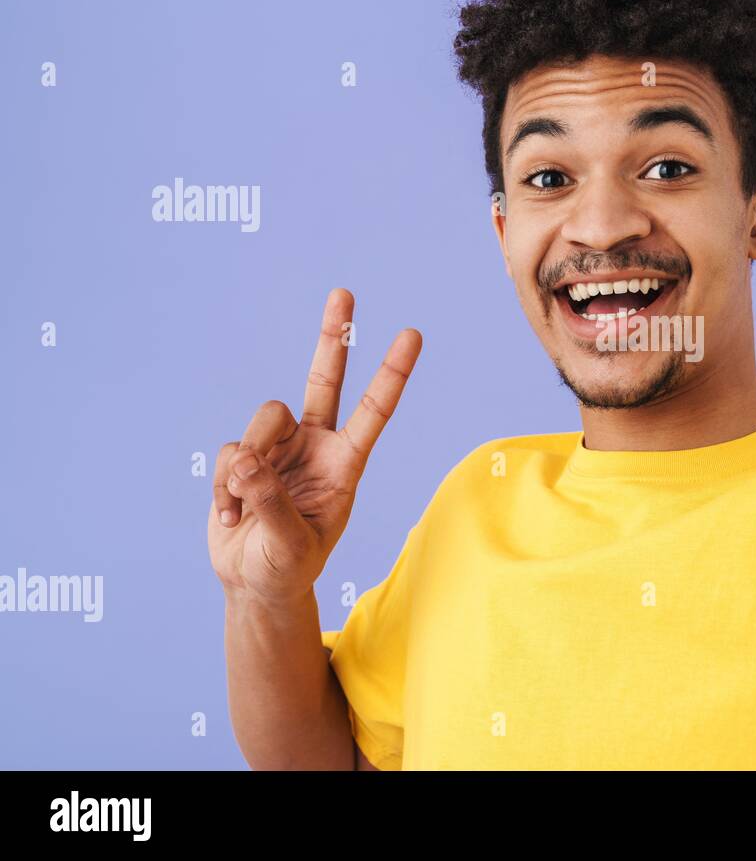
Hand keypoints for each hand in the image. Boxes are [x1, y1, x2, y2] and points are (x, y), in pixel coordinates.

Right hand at [207, 288, 421, 603]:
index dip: (392, 373)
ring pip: (263, 419)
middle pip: (324, 380)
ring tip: (244, 507)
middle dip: (332, 337)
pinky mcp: (244, 455)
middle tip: (345, 292)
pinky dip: (224, 486)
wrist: (254, 581)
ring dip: (247, 464)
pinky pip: (229, 452)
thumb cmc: (288, 566)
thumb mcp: (291, 544)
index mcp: (346, 463)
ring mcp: (279, 446)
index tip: (412, 334)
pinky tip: (231, 514)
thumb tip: (246, 459)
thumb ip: (271, 502)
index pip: (374, 412)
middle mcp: (316, 444)